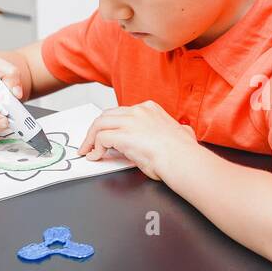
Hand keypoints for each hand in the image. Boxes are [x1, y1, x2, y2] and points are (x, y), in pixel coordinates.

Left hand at [79, 100, 198, 180]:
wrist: (183, 160)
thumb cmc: (183, 153)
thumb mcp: (183, 133)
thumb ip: (179, 129)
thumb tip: (184, 131)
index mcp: (151, 109)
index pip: (122, 112)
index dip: (111, 125)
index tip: (107, 135)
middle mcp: (138, 111)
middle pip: (106, 115)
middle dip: (95, 130)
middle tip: (90, 142)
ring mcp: (129, 122)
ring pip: (99, 124)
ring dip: (90, 139)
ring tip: (87, 150)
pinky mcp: (122, 135)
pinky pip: (100, 139)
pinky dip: (94, 148)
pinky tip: (96, 157)